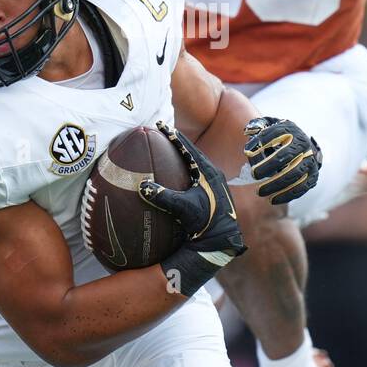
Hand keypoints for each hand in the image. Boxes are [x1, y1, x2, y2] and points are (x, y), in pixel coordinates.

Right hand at [141, 121, 245, 296]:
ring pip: (194, 164)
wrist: (223, 241)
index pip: (188, 148)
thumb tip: (143, 186)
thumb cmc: (206, 224)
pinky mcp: (212, 194)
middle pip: (191, 152)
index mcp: (208, 172)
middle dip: (176, 143)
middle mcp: (213, 175)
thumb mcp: (185, 209)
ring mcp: (213, 184)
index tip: (160, 125)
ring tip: (166, 151)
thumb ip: (164, 197)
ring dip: (181, 157)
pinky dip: (183, 172)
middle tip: (161, 134)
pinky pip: (194, 176)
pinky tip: (173, 177)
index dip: (174, 136)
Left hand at [243, 117, 322, 204]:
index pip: (276, 133)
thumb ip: (257, 126)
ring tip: (259, 192)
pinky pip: (301, 188)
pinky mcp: (313, 176)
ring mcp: (310, 161)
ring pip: (294, 174)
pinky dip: (287, 195)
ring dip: (276, 184)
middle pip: (286, 155)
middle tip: (253, 174)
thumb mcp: (269, 126)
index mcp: (290, 129)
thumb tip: (249, 131)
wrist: (302, 148)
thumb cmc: (278, 138)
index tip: (247, 151)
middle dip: (268, 166)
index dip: (261, 142)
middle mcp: (303, 144)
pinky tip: (273, 199)